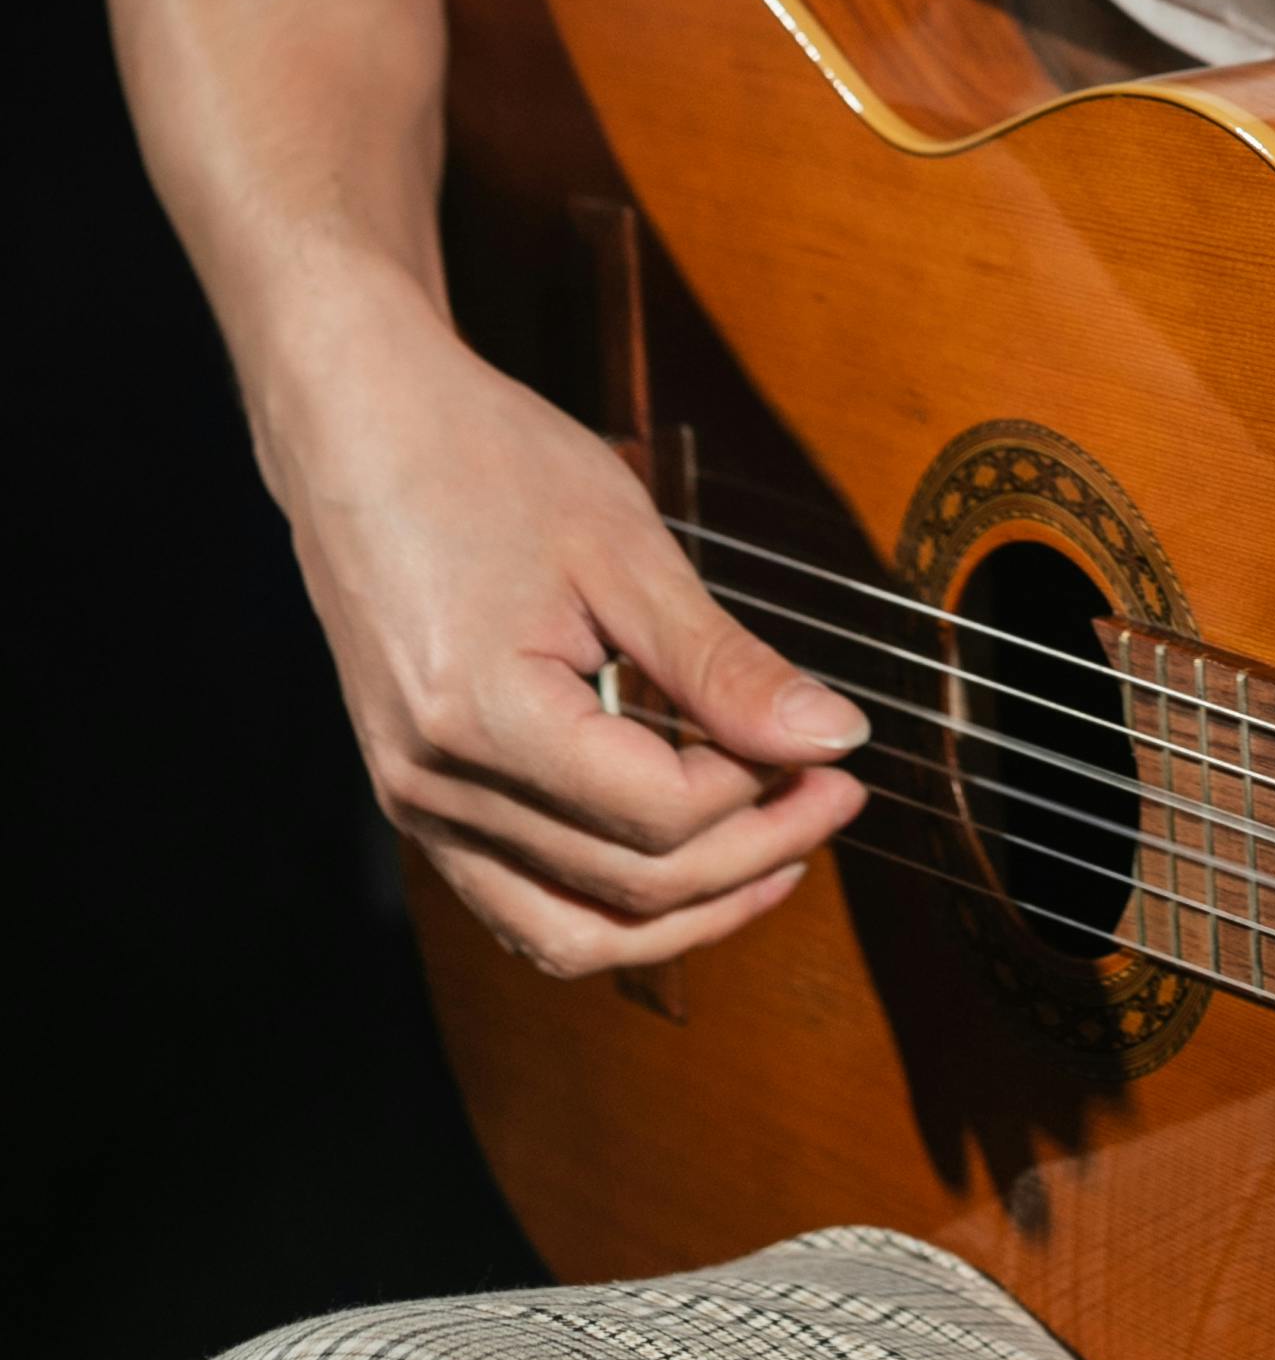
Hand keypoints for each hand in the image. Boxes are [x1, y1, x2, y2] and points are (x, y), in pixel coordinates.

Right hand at [258, 263, 866, 975]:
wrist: (356, 428)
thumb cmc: (484, 462)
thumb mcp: (625, 551)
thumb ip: (724, 665)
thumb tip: (833, 736)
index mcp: (479, 716)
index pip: (659, 816)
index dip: (763, 797)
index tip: (831, 754)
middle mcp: (433, 786)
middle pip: (626, 889)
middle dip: (749, 859)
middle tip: (832, 800)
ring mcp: (414, 803)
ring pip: (569, 931)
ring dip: (687, 910)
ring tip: (776, 852)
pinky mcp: (417, 797)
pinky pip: (519, 900)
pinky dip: (611, 903)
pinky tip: (686, 860)